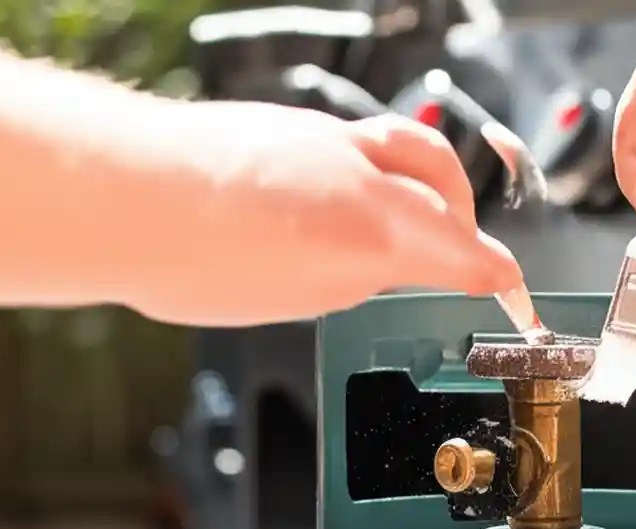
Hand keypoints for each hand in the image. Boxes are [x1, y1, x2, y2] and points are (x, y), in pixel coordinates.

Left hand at [129, 102, 520, 325]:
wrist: (123, 195)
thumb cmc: (192, 255)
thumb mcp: (300, 297)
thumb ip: (359, 276)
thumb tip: (380, 265)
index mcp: (376, 226)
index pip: (466, 250)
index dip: (497, 275)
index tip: (512, 291)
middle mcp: (360, 169)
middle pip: (441, 176)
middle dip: (460, 212)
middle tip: (457, 248)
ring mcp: (322, 138)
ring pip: (399, 148)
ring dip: (415, 184)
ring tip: (397, 221)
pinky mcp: (287, 125)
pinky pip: (350, 143)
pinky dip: (363, 174)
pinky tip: (329, 204)